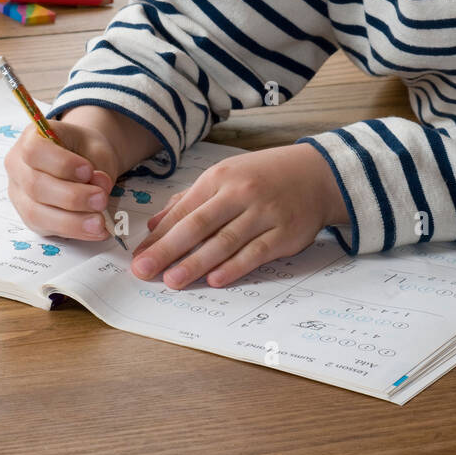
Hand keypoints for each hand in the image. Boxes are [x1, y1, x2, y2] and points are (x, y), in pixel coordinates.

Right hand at [5, 107, 157, 243]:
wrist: (82, 162)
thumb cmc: (84, 151)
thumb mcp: (96, 149)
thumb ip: (99, 165)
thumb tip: (100, 186)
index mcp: (31, 137)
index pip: (35, 150)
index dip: (61, 163)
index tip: (88, 171)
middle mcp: (18, 166)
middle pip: (35, 185)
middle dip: (72, 196)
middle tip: (101, 199)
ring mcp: (20, 194)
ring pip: (36, 212)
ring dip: (71, 220)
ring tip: (99, 222)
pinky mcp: (29, 216)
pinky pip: (45, 227)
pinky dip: (73, 230)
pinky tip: (94, 231)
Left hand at [130, 143, 346, 289]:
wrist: (316, 173)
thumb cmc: (264, 176)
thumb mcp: (226, 176)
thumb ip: (190, 199)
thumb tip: (155, 224)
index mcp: (221, 177)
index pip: (184, 210)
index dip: (159, 235)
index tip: (139, 256)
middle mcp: (240, 193)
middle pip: (198, 225)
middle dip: (168, 250)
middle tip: (144, 271)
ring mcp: (264, 214)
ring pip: (224, 242)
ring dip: (196, 263)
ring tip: (172, 281)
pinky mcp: (284, 234)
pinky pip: (255, 253)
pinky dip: (235, 267)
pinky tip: (216, 279)